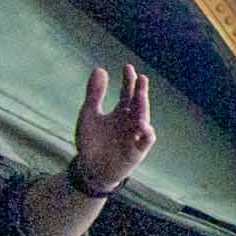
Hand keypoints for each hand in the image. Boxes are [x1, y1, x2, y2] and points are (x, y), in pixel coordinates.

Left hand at [74, 64, 155, 192]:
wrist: (90, 168)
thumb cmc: (91, 142)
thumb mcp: (89, 114)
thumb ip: (94, 93)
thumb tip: (99, 68)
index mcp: (120, 112)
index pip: (128, 93)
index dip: (129, 80)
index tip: (128, 67)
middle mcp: (131, 121)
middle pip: (138, 103)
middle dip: (140, 90)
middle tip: (140, 78)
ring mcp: (135, 135)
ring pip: (144, 118)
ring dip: (143, 106)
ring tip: (140, 94)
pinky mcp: (137, 149)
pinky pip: (146, 139)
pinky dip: (147, 132)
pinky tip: (141, 124)